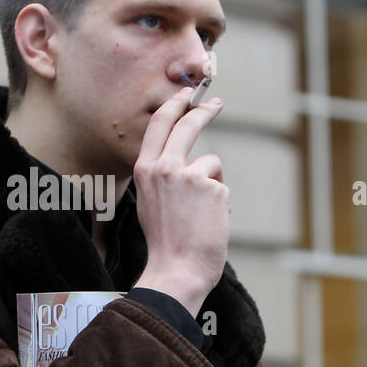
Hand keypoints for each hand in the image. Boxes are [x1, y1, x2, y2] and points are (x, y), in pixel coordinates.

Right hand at [132, 86, 229, 317]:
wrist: (176, 270)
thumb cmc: (165, 242)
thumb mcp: (150, 201)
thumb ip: (162, 177)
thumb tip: (184, 160)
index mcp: (145, 170)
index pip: (160, 125)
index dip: (175, 105)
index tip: (186, 96)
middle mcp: (164, 168)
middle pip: (188, 125)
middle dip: (203, 110)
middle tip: (216, 103)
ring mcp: (189, 176)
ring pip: (211, 165)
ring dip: (212, 185)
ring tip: (199, 215)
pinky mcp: (213, 188)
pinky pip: (222, 187)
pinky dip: (219, 205)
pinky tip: (208, 222)